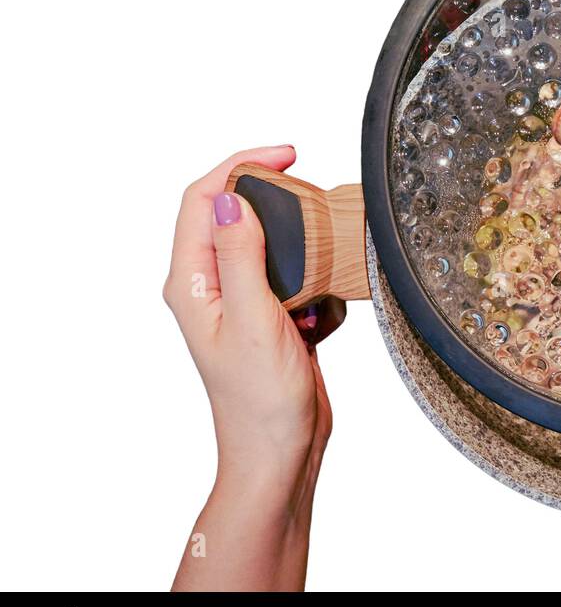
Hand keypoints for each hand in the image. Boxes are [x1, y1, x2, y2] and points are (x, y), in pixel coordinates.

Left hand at [163, 146, 344, 589]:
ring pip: (279, 249)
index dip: (242, 165)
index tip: (288, 153)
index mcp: (192, 283)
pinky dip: (321, 295)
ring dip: (309, 263)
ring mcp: (243, 304)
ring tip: (318, 295)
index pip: (203, 198)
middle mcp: (212, 288)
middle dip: (286, 214)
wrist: (281, 453)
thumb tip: (229, 195)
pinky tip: (322, 324)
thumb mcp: (253, 320)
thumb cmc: (260, 402)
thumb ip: (241, 255)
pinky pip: (302, 282)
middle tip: (319, 215)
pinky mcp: (273, 319)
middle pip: (242, 216)